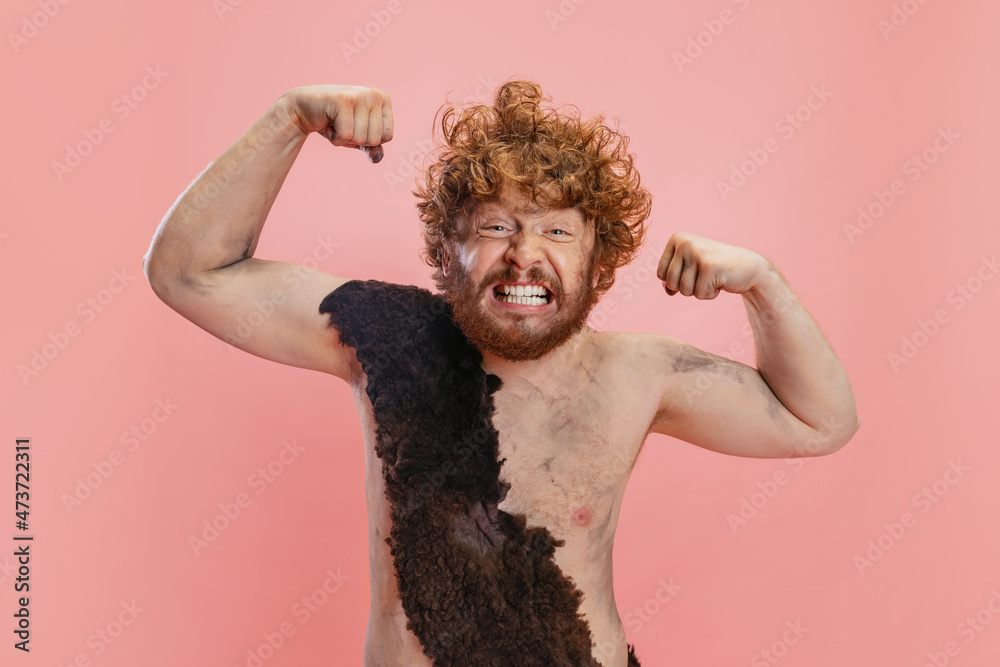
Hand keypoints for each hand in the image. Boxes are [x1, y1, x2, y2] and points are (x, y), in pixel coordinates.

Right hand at [282, 84, 392, 162]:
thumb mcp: (358, 137)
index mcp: (383, 99)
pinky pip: (346, 135)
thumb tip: (377, 158)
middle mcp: (374, 93)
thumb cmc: (334, 123)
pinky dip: (334, 137)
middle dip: (355, 139)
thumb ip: (372, 148)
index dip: (368, 139)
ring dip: (343, 138)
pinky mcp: (343, 100)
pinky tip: (328, 122)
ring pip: (360, 138)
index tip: (354, 125)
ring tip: (334, 122)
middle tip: (342, 124)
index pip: (387, 136)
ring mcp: (359, 95)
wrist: (303, 110)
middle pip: (374, 139)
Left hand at [656, 232, 770, 298]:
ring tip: (713, 277)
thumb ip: (672, 278)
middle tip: (705, 275)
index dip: (677, 281)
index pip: (661, 274)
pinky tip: (721, 281)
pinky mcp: (709, 267)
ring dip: (700, 290)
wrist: (748, 266)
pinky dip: (710, 294)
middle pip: (671, 283)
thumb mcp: (689, 268)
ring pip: (684, 290)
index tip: (694, 270)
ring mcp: (696, 253)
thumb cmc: (715, 268)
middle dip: (688, 287)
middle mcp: (685, 243)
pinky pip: (699, 294)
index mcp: (677, 239)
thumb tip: (667, 290)